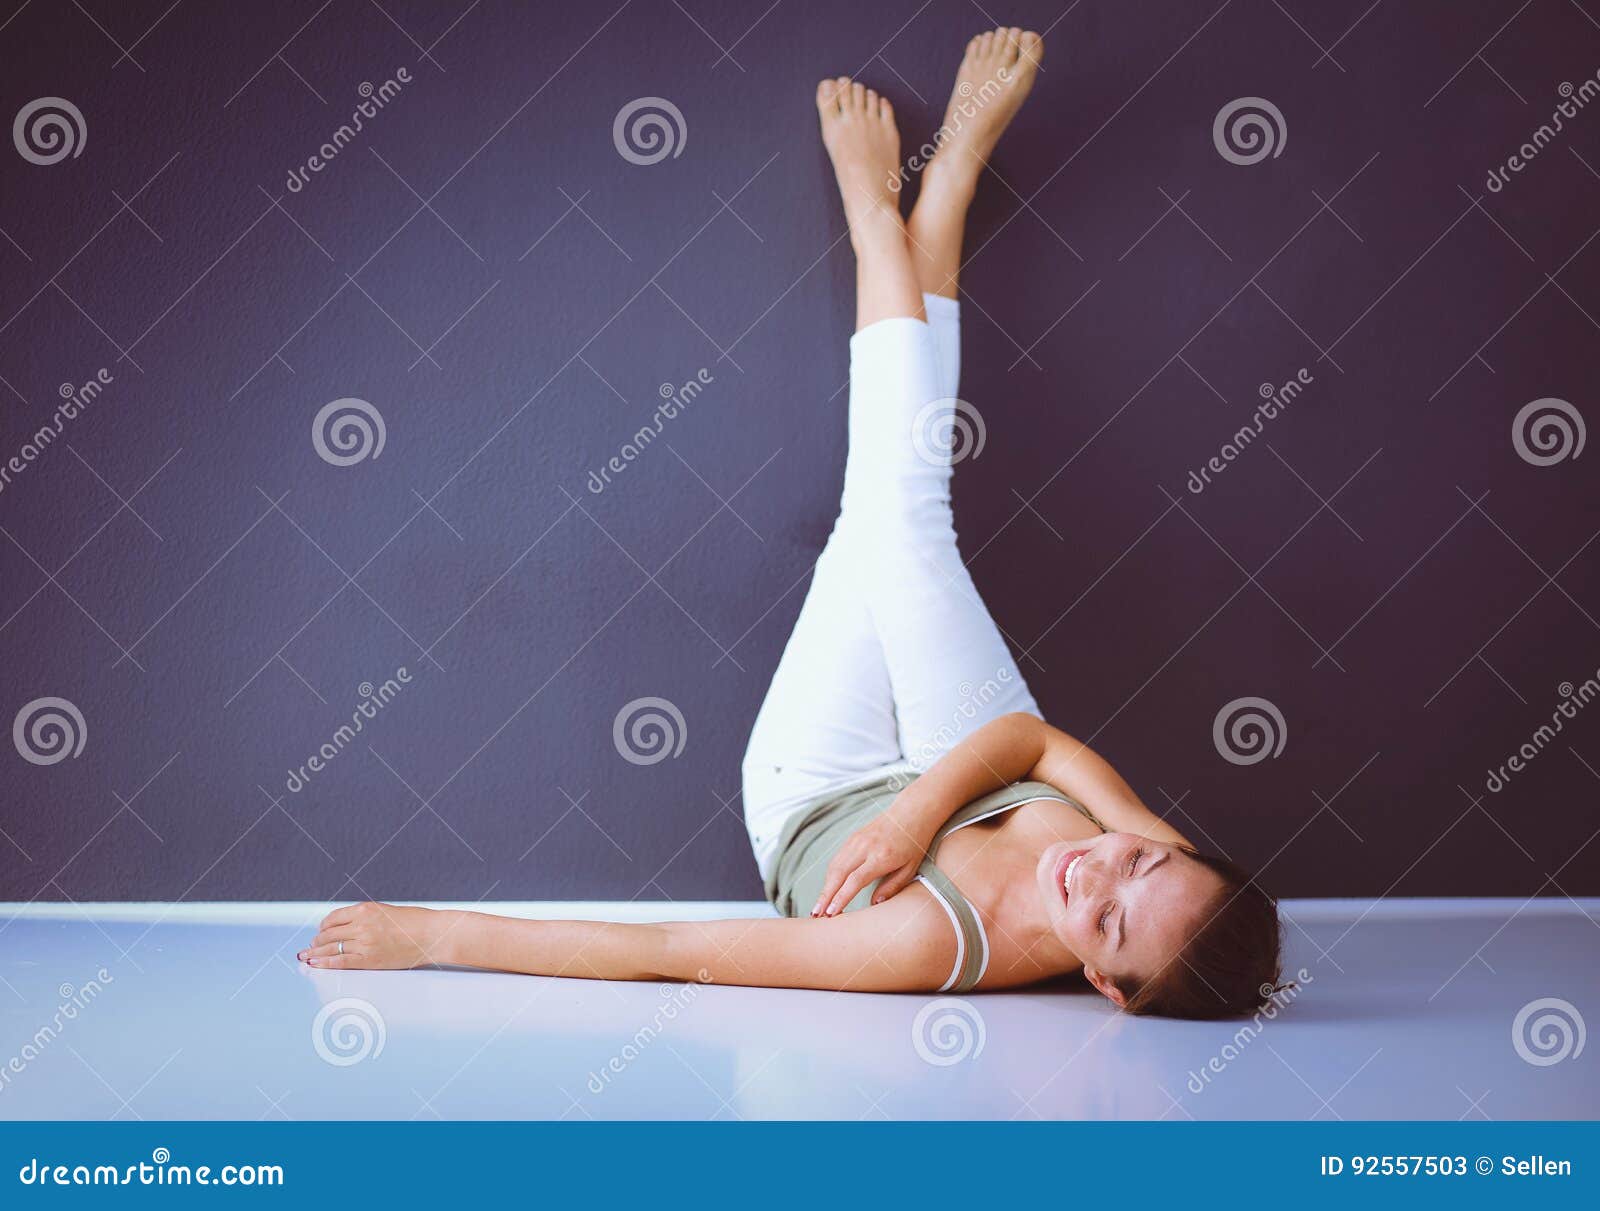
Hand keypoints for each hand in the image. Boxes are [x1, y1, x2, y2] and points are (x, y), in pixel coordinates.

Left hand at [299, 901, 452, 969]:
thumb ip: (368, 917)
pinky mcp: (369, 959)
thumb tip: (351, 926)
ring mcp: (364, 942)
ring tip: (307, 957)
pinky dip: (325, 963)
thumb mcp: (387, 911)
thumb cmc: (416, 922)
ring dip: (315, 953)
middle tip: (311, 947)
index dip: (324, 926)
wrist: (432, 934)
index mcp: (366, 909)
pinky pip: (340, 962)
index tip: (321, 931)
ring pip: (331, 948)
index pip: (334, 917)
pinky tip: (316, 965)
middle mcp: (361, 924)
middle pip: (329, 934)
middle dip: (317, 941)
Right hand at [813, 812, 930, 916]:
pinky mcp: (852, 838)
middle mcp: (865, 847)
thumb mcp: (910, 868)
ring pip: (834, 866)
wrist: (911, 812)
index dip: (841, 897)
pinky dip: (829, 876)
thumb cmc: (914, 843)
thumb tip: (874, 903)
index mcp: (881, 856)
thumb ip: (892, 887)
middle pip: (838, 874)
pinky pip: (837, 859)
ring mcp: (856, 840)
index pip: (855, 880)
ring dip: (824, 887)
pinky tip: (828, 889)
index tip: (831, 913)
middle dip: (825, 896)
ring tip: (818, 907)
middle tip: (816, 915)